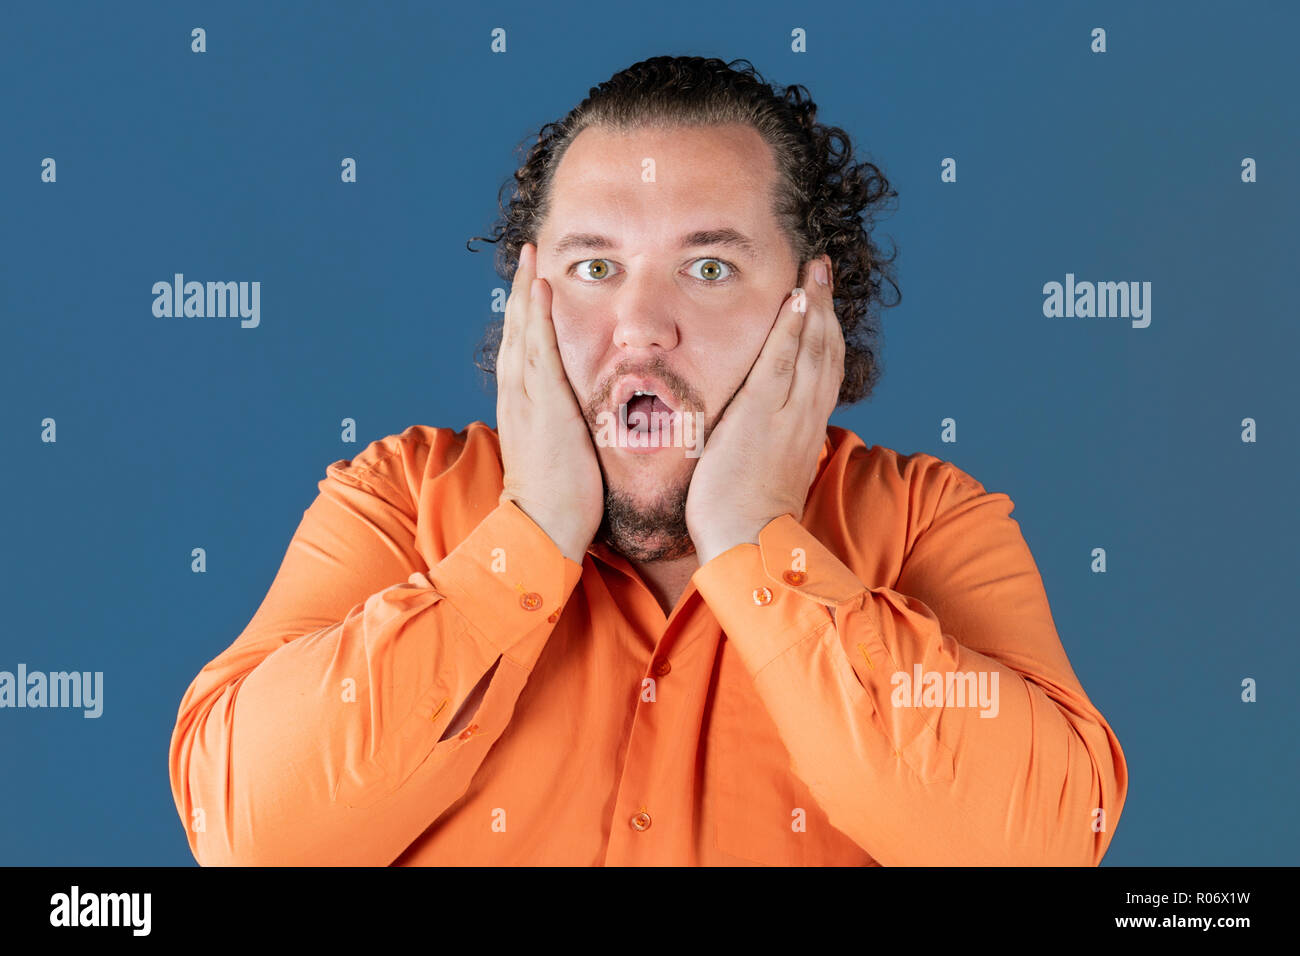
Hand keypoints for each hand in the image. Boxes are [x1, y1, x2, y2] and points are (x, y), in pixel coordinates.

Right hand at [496, 241, 603, 563]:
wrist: (542, 526)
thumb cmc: (558, 499)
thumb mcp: (560, 452)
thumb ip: (565, 429)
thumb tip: (581, 419)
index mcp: (522, 406)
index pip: (522, 348)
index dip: (526, 314)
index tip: (533, 285)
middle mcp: (518, 396)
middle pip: (516, 331)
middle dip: (521, 291)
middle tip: (528, 254)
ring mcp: (527, 398)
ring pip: (523, 333)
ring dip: (527, 291)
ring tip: (532, 258)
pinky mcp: (543, 404)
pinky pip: (538, 350)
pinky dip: (537, 318)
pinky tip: (541, 290)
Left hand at [685, 256, 844, 564]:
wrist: (747, 543)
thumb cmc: (746, 520)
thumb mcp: (767, 476)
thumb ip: (769, 449)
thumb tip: (759, 438)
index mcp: (806, 432)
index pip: (823, 373)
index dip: (826, 335)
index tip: (823, 305)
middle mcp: (805, 418)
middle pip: (825, 352)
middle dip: (826, 308)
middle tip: (824, 269)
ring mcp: (787, 415)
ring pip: (812, 350)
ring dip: (815, 306)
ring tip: (815, 270)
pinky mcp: (761, 415)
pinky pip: (782, 362)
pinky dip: (793, 329)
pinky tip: (797, 299)